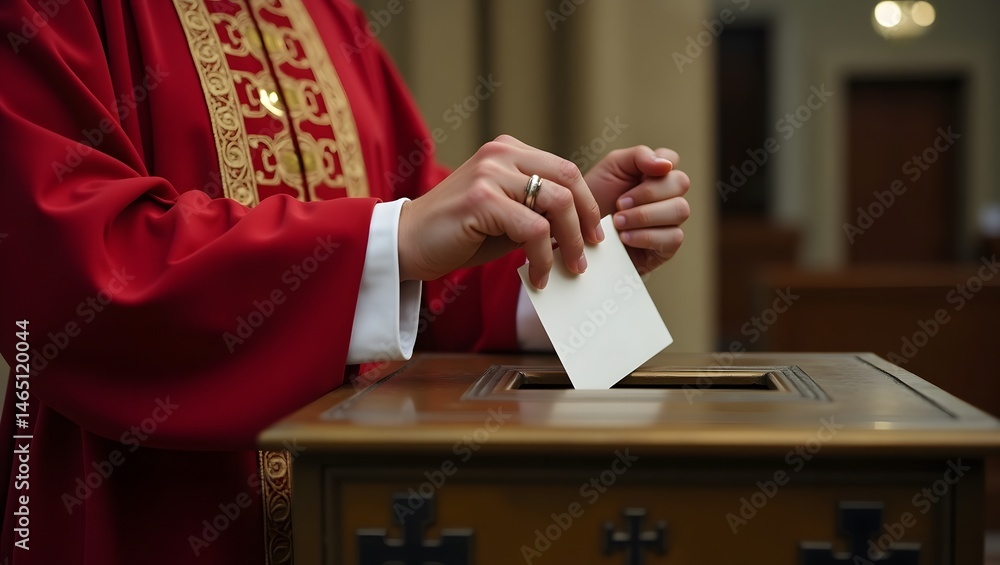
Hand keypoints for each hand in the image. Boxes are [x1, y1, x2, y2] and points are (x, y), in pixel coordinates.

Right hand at [398, 135, 602, 288]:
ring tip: (568, 269)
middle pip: (568, 178)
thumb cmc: (458, 234)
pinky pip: (534, 229)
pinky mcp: (481, 199)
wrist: (407, 244)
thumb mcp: (505, 215)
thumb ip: (537, 211)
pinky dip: (543, 257)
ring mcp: (490, 173)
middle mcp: (500, 154)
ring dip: (569, 242)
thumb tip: (579, 230)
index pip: (565, 169)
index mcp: (508, 151)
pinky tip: (538, 276)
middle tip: (588, 253)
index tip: (594, 235)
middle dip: (586, 220)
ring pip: (556, 203)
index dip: (587, 203)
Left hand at [585, 146, 690, 273]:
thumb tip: (667, 165)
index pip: (671, 159)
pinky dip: (647, 236)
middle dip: (647, 193)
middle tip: (619, 203)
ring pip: (681, 210)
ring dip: (645, 215)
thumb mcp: (611, 167)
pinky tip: (625, 238)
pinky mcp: (667, 246)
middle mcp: (667, 195)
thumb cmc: (595, 198)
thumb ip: (639, 156)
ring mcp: (669, 220)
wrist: (578, 233)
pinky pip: (674, 238)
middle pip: (681, 183)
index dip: (656, 165)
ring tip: (618, 222)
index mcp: (654, 172)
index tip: (635, 176)